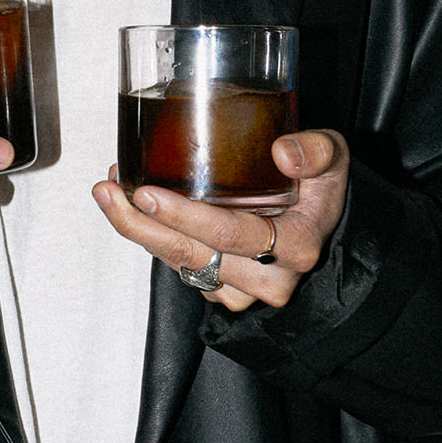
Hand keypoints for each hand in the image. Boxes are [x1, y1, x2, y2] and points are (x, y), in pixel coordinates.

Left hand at [91, 130, 349, 310]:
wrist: (321, 220)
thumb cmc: (320, 184)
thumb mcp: (334, 157)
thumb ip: (316, 151)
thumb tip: (283, 151)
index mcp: (297, 246)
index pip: (232, 235)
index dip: (184, 216)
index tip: (147, 193)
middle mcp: (269, 277)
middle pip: (192, 255)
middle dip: (141, 225)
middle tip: (108, 192)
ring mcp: (243, 290)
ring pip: (179, 264)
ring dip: (137, 230)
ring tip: (109, 192)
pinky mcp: (221, 291)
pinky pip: (179, 267)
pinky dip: (151, 237)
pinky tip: (130, 206)